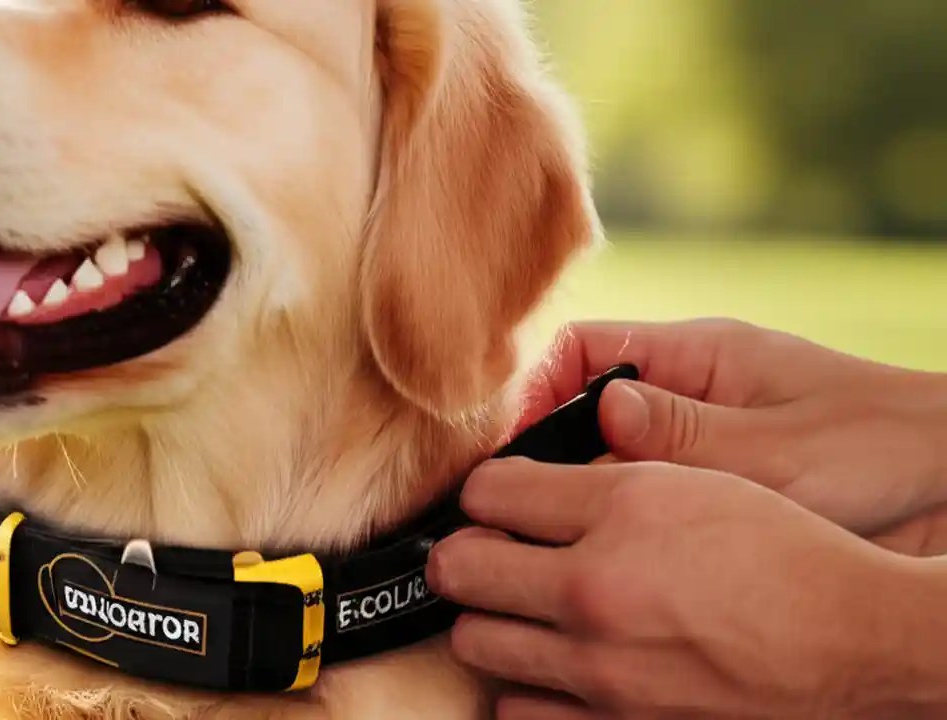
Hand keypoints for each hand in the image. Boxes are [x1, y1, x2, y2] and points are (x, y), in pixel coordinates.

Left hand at [428, 459, 946, 718]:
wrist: (849, 643)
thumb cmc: (781, 554)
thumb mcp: (692, 483)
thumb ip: (598, 478)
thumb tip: (517, 484)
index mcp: (620, 510)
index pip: (486, 490)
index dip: (486, 491)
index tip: (497, 501)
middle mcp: (598, 587)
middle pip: (459, 567)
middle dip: (466, 553)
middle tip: (494, 553)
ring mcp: (601, 667)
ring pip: (474, 641)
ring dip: (491, 620)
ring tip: (528, 610)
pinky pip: (516, 710)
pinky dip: (526, 687)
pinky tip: (555, 665)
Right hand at [523, 319, 946, 551]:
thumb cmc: (878, 447)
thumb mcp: (779, 447)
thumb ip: (686, 434)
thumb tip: (603, 409)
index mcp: (696, 355)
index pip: (580, 350)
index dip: (531, 393)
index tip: (505, 451)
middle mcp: (685, 391)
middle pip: (580, 408)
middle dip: (544, 455)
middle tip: (514, 511)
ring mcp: (696, 435)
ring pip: (606, 458)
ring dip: (581, 495)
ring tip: (556, 540)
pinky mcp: (710, 482)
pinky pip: (640, 494)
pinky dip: (620, 521)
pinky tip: (611, 557)